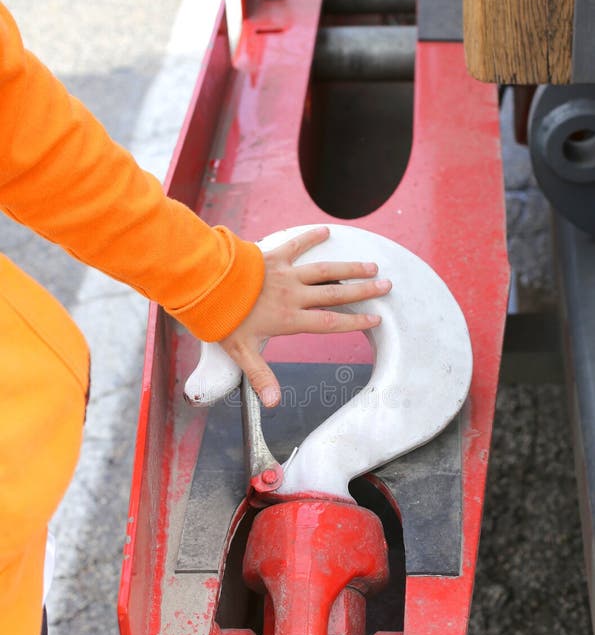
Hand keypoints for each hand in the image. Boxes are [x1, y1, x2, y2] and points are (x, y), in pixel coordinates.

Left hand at [220, 226, 391, 406]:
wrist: (206, 283)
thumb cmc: (222, 318)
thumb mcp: (241, 352)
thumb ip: (260, 376)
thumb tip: (274, 403)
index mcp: (288, 318)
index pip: (329, 322)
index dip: (354, 321)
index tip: (375, 318)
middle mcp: (293, 295)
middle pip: (335, 293)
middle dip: (362, 291)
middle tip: (386, 286)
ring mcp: (285, 273)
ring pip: (324, 270)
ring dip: (349, 267)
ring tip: (370, 266)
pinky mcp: (272, 256)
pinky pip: (296, 244)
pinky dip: (311, 237)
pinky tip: (325, 231)